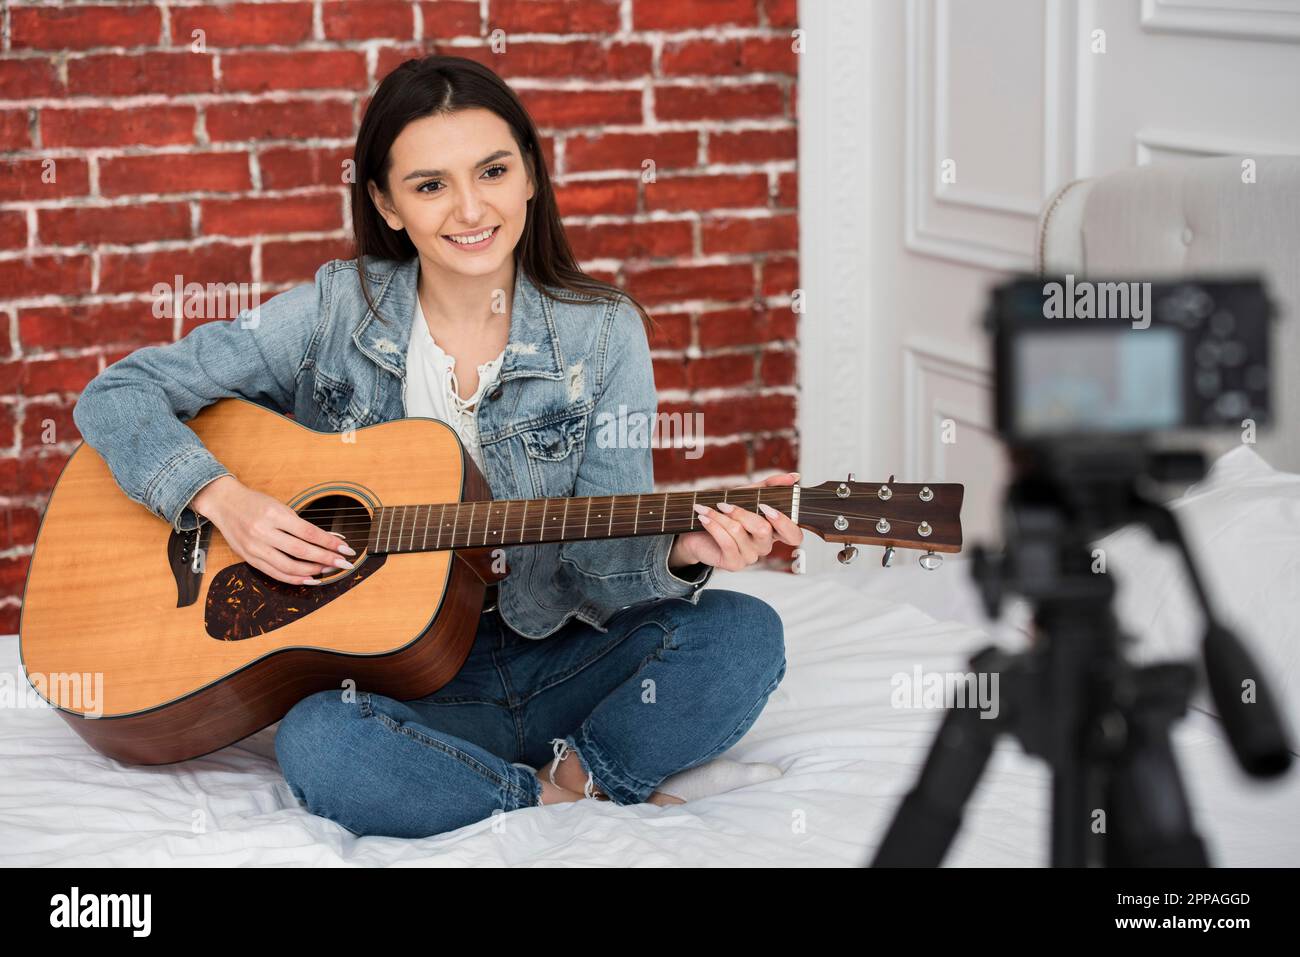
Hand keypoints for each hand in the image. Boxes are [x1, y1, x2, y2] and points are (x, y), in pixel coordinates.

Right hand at [191, 475, 356, 584]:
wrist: (224, 504)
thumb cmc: (256, 503)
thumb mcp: (280, 507)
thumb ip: (301, 525)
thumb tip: (329, 540)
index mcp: (274, 515)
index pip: (309, 532)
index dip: (330, 543)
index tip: (346, 549)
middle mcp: (263, 532)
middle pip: (301, 551)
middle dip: (326, 559)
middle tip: (343, 563)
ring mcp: (255, 548)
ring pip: (288, 567)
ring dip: (312, 571)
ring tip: (328, 570)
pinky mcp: (249, 558)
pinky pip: (275, 573)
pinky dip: (294, 579)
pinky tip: (309, 579)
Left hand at [669, 472, 803, 571]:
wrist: (698, 530)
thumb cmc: (726, 512)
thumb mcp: (749, 494)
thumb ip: (771, 485)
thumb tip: (794, 477)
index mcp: (774, 531)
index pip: (794, 536)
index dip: (784, 523)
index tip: (765, 506)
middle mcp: (765, 546)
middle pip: (764, 530)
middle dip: (741, 513)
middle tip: (724, 504)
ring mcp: (750, 557)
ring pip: (739, 532)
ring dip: (719, 517)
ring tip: (706, 509)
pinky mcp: (734, 564)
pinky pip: (726, 542)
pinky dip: (713, 525)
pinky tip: (704, 517)